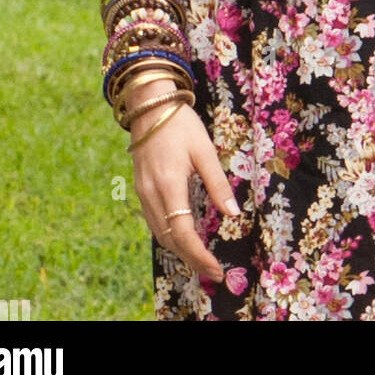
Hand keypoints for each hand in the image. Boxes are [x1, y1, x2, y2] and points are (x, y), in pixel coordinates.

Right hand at [128, 87, 238, 284]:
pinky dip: (169, 234)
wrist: (150, 105)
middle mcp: (151, 193)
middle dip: (191, 258)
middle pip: (169, 239)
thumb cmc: (180, 124)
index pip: (182, 232)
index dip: (199, 255)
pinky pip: (153, 220)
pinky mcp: (140, 188)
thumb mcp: (205, 150)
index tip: (216, 269)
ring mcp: (142, 192)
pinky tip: (184, 235)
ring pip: (159, 233)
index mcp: (169, 184)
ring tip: (202, 258)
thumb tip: (233, 214)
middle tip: (213, 270)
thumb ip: (217, 183)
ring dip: (179, 249)